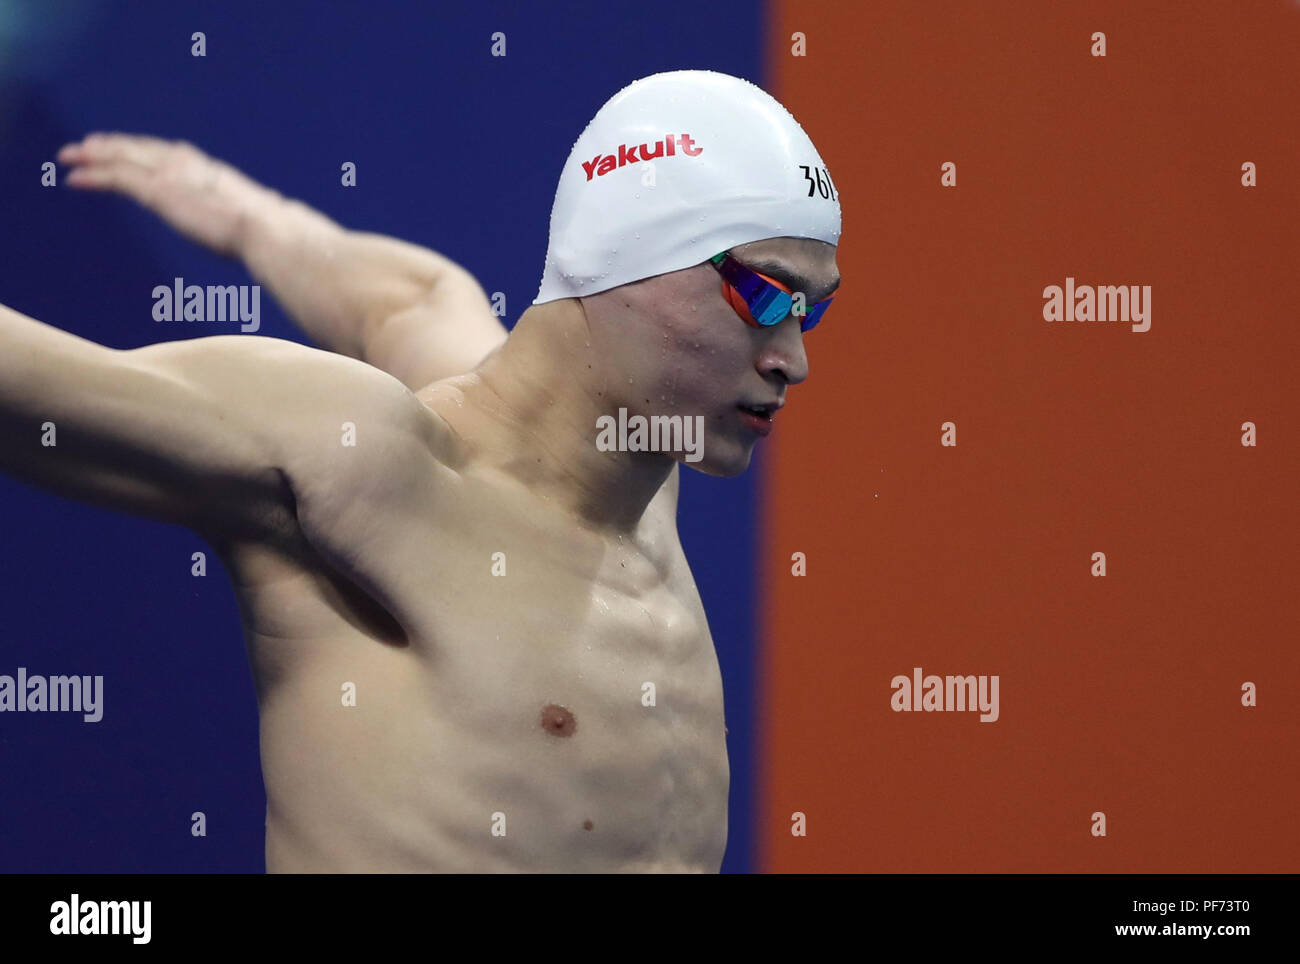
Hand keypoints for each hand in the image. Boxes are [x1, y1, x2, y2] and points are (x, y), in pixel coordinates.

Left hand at [58, 133, 275, 257]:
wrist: (266, 230)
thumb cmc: (269, 233)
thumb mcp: (252, 219)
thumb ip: (242, 217)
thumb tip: (257, 232)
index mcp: (208, 169)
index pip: (166, 152)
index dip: (141, 149)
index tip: (125, 148)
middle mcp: (185, 164)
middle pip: (138, 148)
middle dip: (110, 145)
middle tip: (86, 146)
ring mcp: (170, 174)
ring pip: (121, 157)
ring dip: (92, 156)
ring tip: (69, 157)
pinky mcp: (158, 190)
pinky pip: (116, 178)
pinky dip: (93, 175)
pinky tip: (74, 177)